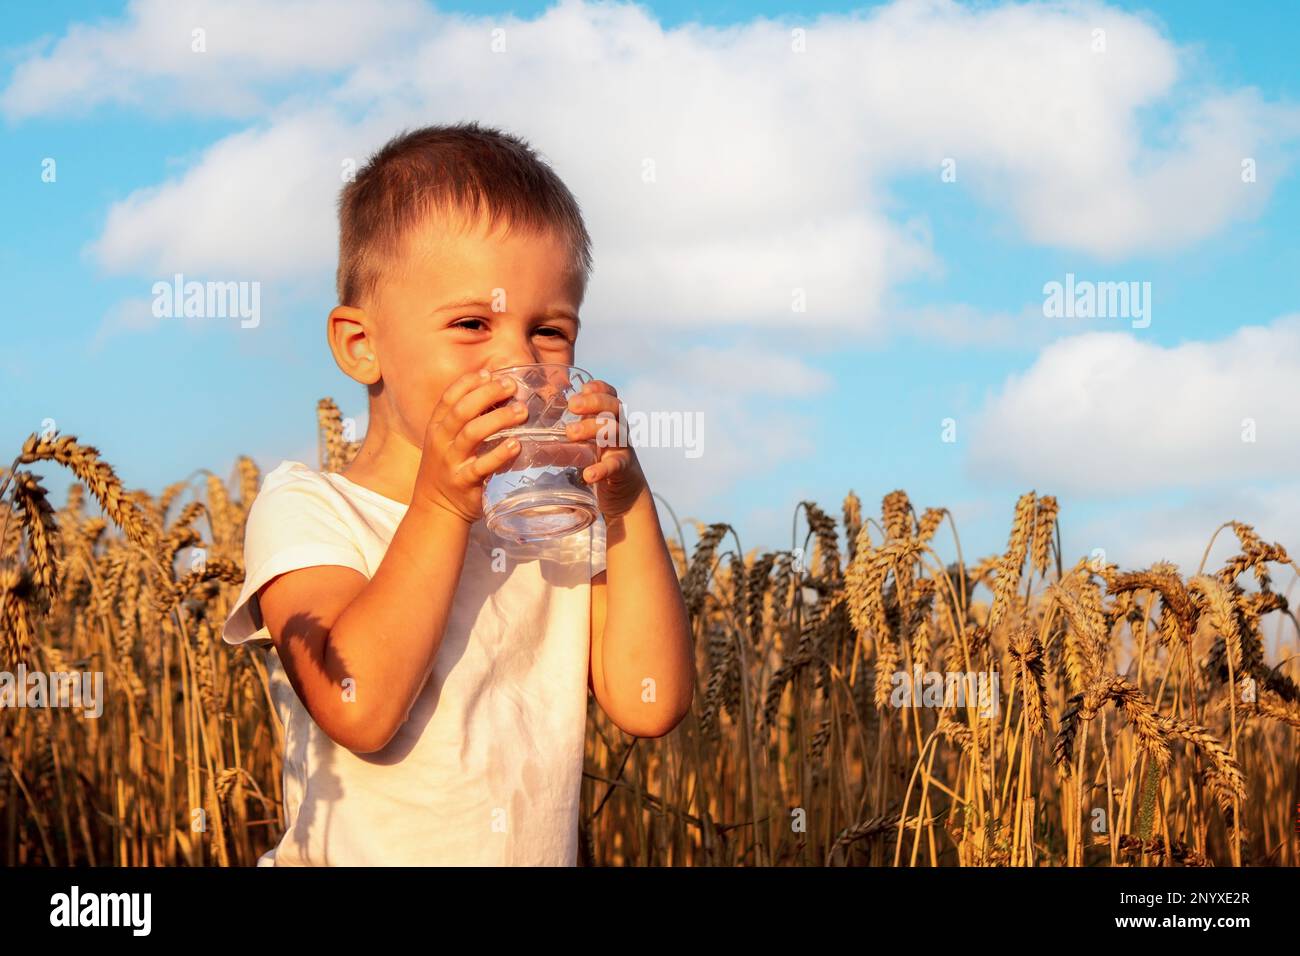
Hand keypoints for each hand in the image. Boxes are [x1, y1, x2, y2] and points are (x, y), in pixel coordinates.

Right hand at [413, 369, 528, 522]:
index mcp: (437, 427)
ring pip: (472, 433)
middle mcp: (441, 441)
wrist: (435, 509)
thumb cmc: (449, 467)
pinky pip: (481, 466)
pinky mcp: (463, 482)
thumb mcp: (448, 441)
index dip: (469, 382)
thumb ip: (466, 420)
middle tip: (511, 386)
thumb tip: (498, 394)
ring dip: (498, 419)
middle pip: (462, 410)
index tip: (489, 373)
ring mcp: (451, 462)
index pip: (449, 397)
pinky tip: (516, 445)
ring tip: (521, 411)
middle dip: (487, 394)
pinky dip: (499, 454)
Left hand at [565, 379, 647, 518]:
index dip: (599, 388)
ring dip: (592, 428)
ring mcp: (623, 448)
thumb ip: (559, 441)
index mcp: (608, 419)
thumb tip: (524, 439)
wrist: (622, 492)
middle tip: (571, 405)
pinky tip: (588, 474)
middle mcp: (619, 429)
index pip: (610, 395)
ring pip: (615, 431)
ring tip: (570, 433)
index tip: (581, 387)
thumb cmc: (597, 462)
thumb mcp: (580, 447)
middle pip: (614, 407)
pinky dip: (602, 468)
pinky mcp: (624, 469)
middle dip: (594, 402)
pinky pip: (616, 465)